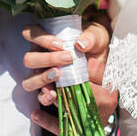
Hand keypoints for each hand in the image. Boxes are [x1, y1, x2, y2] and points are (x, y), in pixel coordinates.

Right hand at [21, 16, 114, 135]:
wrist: (107, 71)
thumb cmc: (97, 48)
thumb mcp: (98, 39)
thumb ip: (91, 37)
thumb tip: (80, 44)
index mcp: (47, 41)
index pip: (30, 33)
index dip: (40, 38)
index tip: (60, 44)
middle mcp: (41, 59)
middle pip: (29, 59)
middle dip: (46, 59)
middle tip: (67, 58)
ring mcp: (43, 78)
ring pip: (29, 81)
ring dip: (41, 79)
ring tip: (59, 76)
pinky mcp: (51, 95)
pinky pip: (41, 101)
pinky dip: (44, 101)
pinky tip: (51, 99)